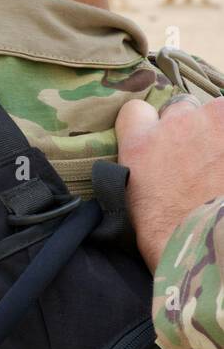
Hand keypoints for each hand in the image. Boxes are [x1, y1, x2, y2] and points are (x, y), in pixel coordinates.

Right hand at [115, 95, 223, 271]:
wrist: (205, 242)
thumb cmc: (171, 233)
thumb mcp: (134, 199)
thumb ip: (140, 168)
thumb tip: (153, 166)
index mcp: (141, 142)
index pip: (136, 110)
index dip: (149, 124)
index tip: (160, 141)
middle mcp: (175, 123)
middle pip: (181, 107)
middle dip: (190, 126)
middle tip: (202, 157)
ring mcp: (215, 122)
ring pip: (217, 111)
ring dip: (220, 132)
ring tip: (221, 165)